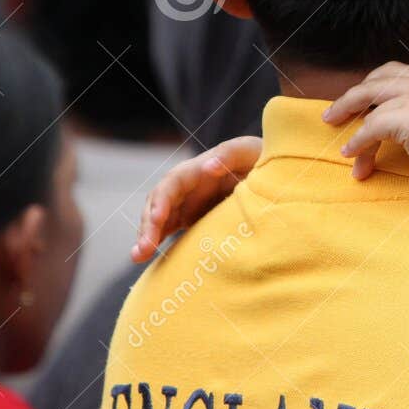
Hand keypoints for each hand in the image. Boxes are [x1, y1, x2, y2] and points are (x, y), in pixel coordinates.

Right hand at [131, 136, 262, 261]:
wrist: (271, 173)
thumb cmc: (259, 156)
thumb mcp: (247, 150)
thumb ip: (229, 154)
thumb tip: (207, 167)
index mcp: (197, 169)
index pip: (172, 183)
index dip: (163, 200)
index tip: (158, 218)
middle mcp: (186, 187)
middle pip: (159, 203)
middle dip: (148, 225)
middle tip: (143, 249)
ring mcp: (187, 203)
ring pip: (159, 219)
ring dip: (147, 237)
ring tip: (138, 256)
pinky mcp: (192, 218)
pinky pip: (169, 229)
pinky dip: (157, 241)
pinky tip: (145, 257)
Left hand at [322, 61, 408, 193]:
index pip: (393, 72)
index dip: (370, 86)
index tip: (355, 104)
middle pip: (374, 83)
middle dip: (350, 99)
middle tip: (332, 117)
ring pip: (370, 109)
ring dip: (354, 132)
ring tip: (346, 151)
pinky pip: (371, 128)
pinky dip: (358, 143)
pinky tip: (351, 155)